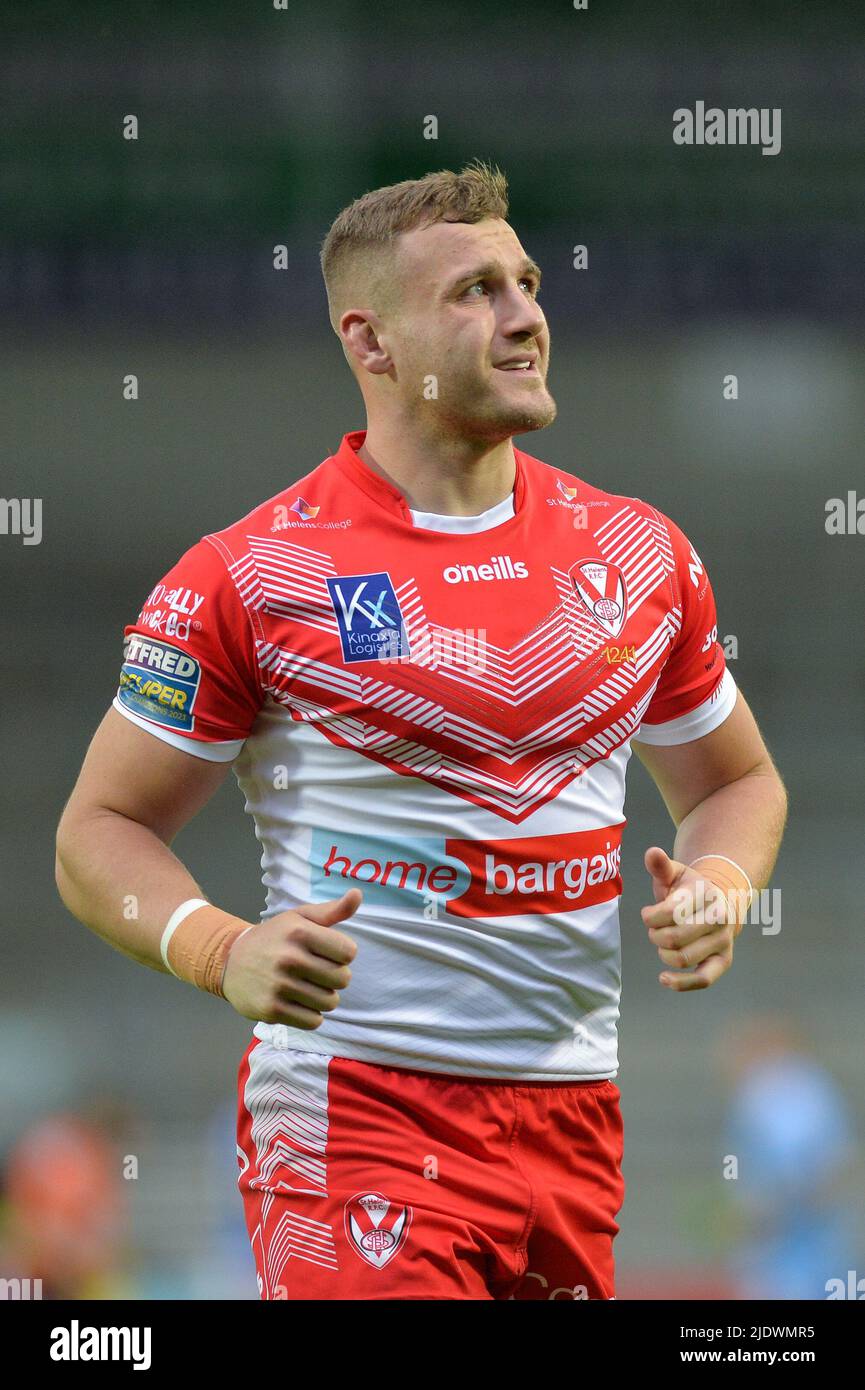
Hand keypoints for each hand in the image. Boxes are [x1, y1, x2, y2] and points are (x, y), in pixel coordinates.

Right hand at [222, 888, 360, 1025]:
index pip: (349, 952)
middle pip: (343, 979)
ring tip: (306, 987)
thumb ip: (332, 910)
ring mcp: (278, 985)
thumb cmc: (274, 938)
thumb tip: (357, 894)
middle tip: (316, 972)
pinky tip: (297, 1002)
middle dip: (335, 977)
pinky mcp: (271, 1010)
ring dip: (323, 997)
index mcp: (299, 932)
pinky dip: (310, 1015)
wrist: (230, 961)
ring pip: (330, 1002)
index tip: (327, 953)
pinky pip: (313, 1021)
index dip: (342, 954)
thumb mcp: (299, 917)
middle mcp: (289, 958)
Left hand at [640, 846, 742, 991]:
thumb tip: (651, 852)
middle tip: (654, 929)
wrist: (720, 902)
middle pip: (673, 938)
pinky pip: (703, 980)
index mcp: (706, 894)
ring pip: (682, 958)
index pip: (670, 912)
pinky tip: (663, 978)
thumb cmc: (688, 889)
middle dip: (655, 934)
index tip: (648, 913)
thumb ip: (660, 865)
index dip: (650, 916)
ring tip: (663, 942)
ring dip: (663, 953)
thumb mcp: (675, 873)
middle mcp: (720, 918)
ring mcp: (724, 940)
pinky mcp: (724, 961)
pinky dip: (681, 983)